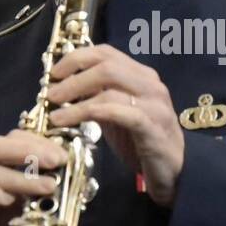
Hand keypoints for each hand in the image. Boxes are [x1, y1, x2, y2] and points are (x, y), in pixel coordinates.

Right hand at [0, 129, 65, 225]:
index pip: (13, 138)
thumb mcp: (32, 205)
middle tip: (57, 161)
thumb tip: (76, 175)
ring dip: (24, 178)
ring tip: (49, 186)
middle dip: (30, 150)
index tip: (63, 153)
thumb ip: (46, 187)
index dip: (39, 141)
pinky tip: (12, 201)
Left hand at [45, 45, 184, 206]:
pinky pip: (119, 112)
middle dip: (73, 77)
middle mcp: (150, 84)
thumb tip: (64, 88)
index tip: (54, 73)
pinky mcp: (152, 126)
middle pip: (106, 66)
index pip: (106, 53)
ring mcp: (154, 104)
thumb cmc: (142, 142)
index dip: (77, 58)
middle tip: (51, 95)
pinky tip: (71, 121)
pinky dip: (90, 113)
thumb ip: (97, 98)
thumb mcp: (116, 115)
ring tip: (55, 113)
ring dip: (76, 98)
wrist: (175, 172)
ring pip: (110, 87)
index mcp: (141, 76)